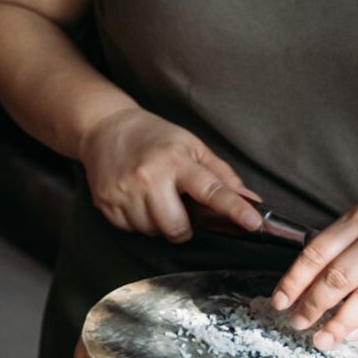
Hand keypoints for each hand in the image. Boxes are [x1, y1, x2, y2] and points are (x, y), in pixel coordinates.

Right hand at [77, 105, 260, 241]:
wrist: (104, 127)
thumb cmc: (153, 137)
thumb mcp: (191, 146)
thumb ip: (221, 174)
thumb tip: (251, 201)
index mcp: (175, 160)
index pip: (211, 190)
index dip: (234, 208)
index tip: (253, 222)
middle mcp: (148, 177)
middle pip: (176, 226)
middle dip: (183, 227)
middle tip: (179, 209)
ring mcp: (123, 190)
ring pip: (151, 230)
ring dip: (157, 222)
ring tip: (152, 198)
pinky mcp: (104, 201)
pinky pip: (129, 228)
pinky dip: (136, 220)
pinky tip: (134, 199)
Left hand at [271, 192, 357, 349]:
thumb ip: (341, 244)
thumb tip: (307, 283)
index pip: (317, 253)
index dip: (294, 280)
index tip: (279, 301)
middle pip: (338, 278)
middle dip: (312, 305)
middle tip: (296, 322)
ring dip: (338, 324)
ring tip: (320, 340)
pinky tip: (350, 335)